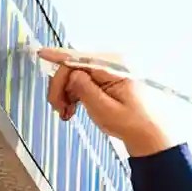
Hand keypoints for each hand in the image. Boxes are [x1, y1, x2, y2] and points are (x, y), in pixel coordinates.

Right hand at [39, 47, 174, 156]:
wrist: (148, 136)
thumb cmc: (133, 125)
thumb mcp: (106, 110)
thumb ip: (86, 90)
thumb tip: (72, 75)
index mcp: (116, 68)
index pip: (81, 58)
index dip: (59, 56)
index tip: (42, 54)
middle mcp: (113, 64)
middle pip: (75, 66)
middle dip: (61, 86)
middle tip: (58, 108)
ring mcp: (109, 72)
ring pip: (76, 75)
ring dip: (66, 92)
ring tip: (66, 113)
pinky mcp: (106, 80)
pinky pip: (83, 81)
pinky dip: (74, 94)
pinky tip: (72, 108)